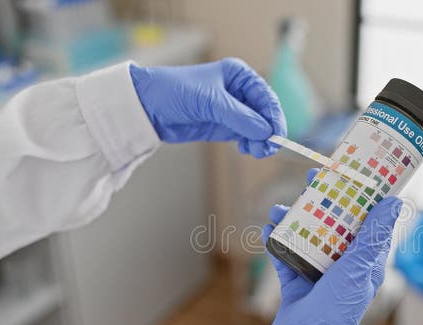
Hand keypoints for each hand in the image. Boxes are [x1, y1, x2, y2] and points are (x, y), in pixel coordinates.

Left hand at [130, 58, 285, 157]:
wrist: (147, 106)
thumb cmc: (175, 91)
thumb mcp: (210, 102)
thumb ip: (240, 117)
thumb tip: (265, 132)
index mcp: (239, 75)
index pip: (266, 96)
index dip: (274, 116)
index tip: (276, 135)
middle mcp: (239, 91)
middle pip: (265, 114)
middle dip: (269, 131)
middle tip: (267, 148)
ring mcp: (232, 110)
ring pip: (257, 127)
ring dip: (261, 140)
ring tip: (256, 151)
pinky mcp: (223, 126)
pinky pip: (246, 136)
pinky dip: (250, 143)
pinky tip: (247, 149)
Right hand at [257, 169, 401, 324]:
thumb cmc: (335, 313)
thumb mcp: (358, 268)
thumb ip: (373, 235)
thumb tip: (395, 203)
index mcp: (365, 266)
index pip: (368, 225)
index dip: (362, 199)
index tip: (351, 174)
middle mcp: (345, 270)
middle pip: (336, 227)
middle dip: (324, 203)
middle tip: (313, 180)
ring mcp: (319, 279)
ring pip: (308, 240)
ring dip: (294, 221)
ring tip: (279, 208)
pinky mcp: (296, 288)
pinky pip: (287, 259)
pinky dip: (278, 243)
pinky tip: (269, 230)